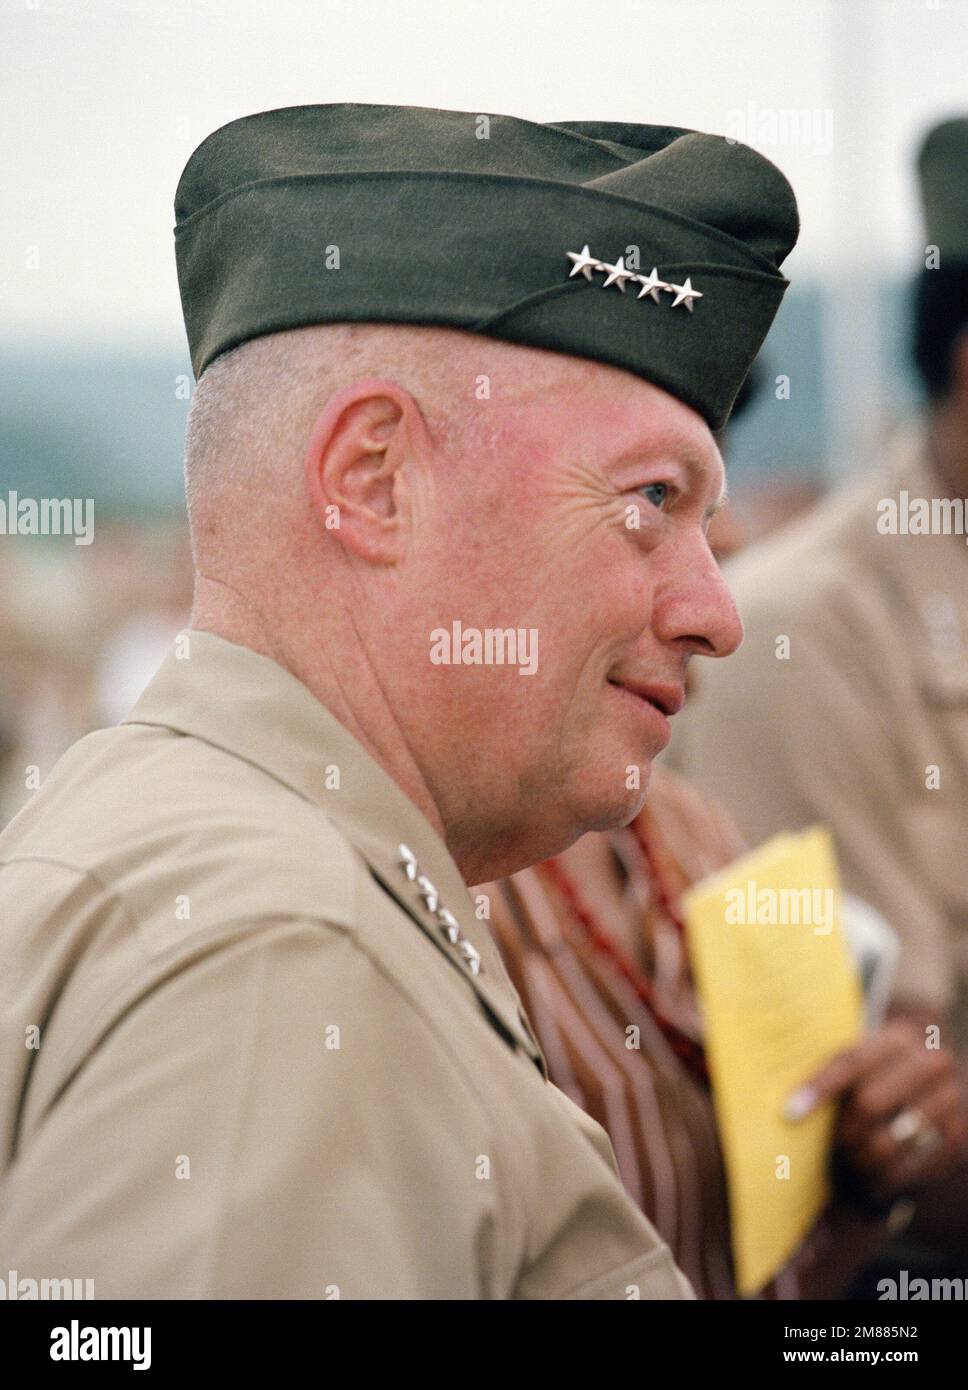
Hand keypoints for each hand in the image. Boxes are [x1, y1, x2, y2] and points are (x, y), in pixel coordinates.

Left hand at [786, 1019, 967, 1205]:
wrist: (932, 1090)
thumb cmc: (878, 1077)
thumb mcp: (861, 1063)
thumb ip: (831, 1073)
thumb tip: (785, 1104)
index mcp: (898, 1038)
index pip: (850, 1062)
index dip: (819, 1088)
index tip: (789, 1113)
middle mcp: (930, 1063)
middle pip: (867, 1103)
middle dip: (841, 1130)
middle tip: (832, 1144)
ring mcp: (950, 1100)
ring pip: (886, 1141)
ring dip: (858, 1158)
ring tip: (848, 1161)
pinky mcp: (957, 1136)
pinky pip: (907, 1168)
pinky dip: (881, 1179)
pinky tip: (871, 1179)